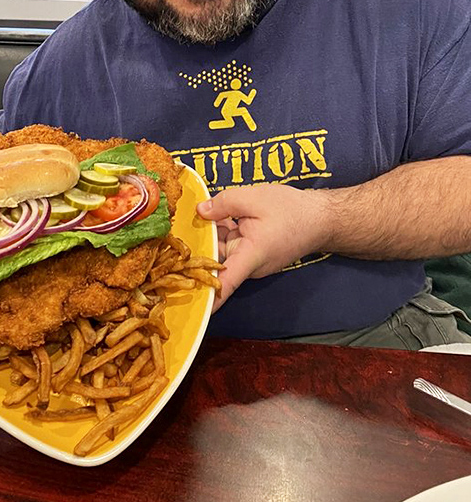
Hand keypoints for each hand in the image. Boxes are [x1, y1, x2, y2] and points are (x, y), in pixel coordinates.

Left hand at [197, 184, 332, 310]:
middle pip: (217, 260)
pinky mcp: (255, 256)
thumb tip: (200, 211)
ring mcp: (253, 263)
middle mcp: (251, 266)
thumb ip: (223, 204)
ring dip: (213, 235)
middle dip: (200, 246)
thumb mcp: (253, 197)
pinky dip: (224, 232)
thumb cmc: (291, 210)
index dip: (207, 295)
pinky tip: (218, 214)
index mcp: (251, 256)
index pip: (226, 282)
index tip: (191, 304)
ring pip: (223, 251)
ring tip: (198, 214)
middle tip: (179, 227)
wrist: (321, 218)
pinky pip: (233, 247)